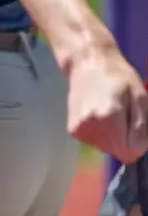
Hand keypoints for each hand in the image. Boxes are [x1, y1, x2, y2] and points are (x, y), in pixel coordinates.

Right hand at [66, 48, 147, 162]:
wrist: (88, 63)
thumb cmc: (118, 76)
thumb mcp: (141, 98)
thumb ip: (142, 128)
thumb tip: (137, 151)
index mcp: (108, 119)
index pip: (131, 152)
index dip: (139, 141)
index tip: (136, 122)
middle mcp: (90, 128)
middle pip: (119, 152)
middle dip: (126, 138)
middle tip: (124, 114)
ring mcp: (79, 130)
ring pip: (108, 148)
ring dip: (115, 136)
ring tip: (111, 112)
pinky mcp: (73, 131)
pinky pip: (97, 142)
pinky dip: (102, 133)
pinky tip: (99, 115)